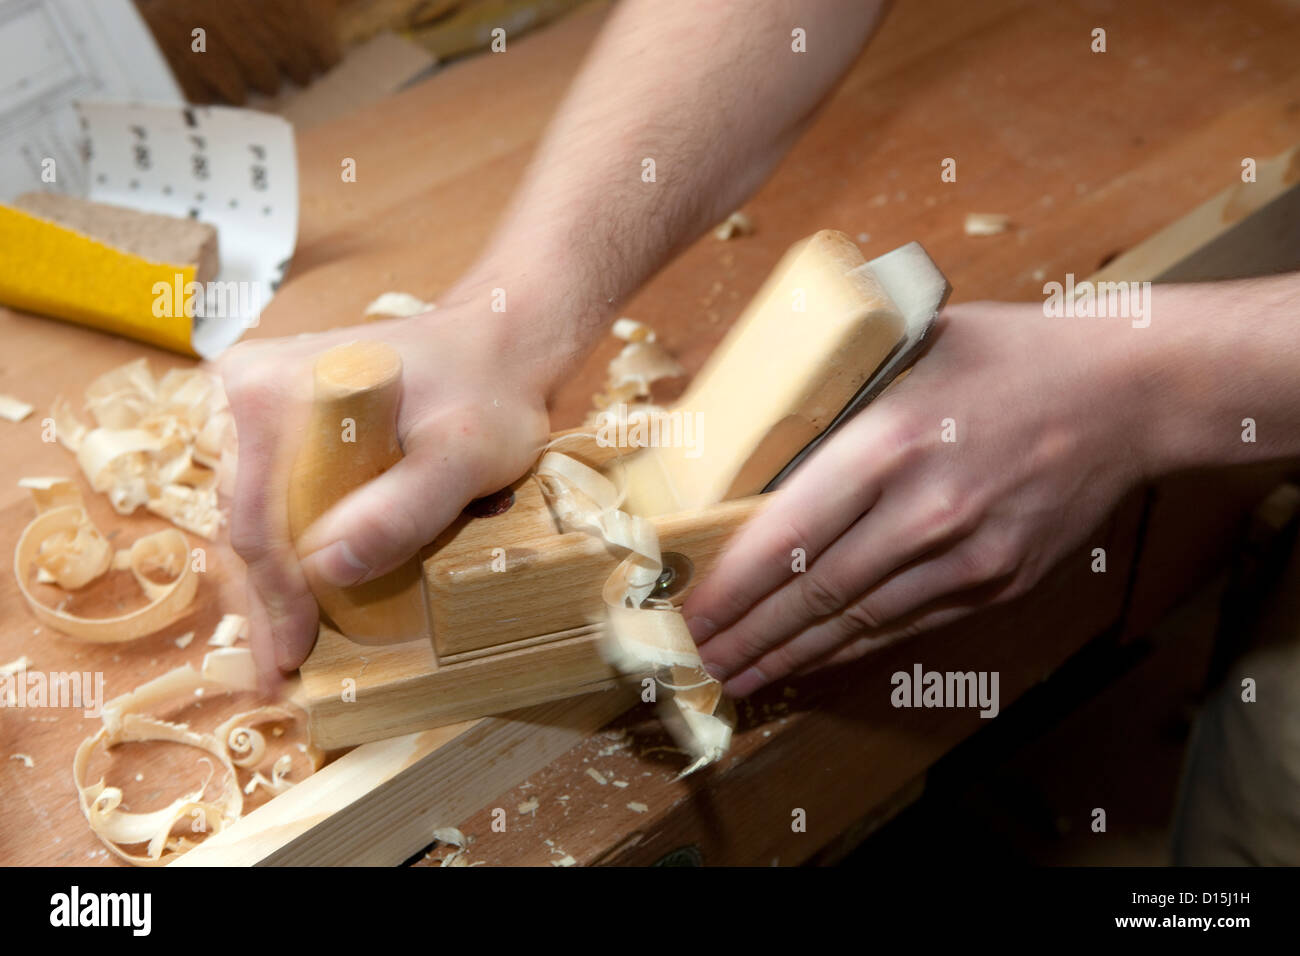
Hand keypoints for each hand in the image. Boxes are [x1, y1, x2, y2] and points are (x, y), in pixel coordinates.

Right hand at [220, 291, 552, 684]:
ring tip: (280, 650)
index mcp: (273, 391)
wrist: (495, 343)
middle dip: (264, 602)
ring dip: (268, 584)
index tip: (290, 659)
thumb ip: (403, 509)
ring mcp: (255, 402)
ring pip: (250, 514)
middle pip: (244, 520)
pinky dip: (284, 550)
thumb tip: (330, 571)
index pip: (258, 518)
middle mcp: (245, 390)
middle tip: (276, 675)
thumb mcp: (463, 455)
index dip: (275, 599)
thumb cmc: (486, 393)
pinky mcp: (276, 418)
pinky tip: (292, 599)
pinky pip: (268, 495)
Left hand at [684, 300, 1154, 696]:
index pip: (787, 535)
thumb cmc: (1008, 354)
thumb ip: (838, 399)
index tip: (689, 615)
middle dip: (749, 635)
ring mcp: (969, 554)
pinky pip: (910, 625)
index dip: (732, 587)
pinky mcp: (1001, 580)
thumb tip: (757, 438)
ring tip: (742, 675)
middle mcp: (927, 508)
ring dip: (794, 656)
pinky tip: (816, 662)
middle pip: (815, 593)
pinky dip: (856, 648)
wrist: (1129, 391)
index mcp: (891, 441)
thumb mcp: (908, 347)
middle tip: (699, 661)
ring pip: (861, 622)